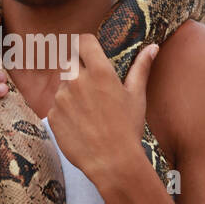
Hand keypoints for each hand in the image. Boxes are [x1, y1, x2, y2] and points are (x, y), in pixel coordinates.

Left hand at [47, 35, 156, 187]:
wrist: (112, 162)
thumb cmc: (128, 128)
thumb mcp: (137, 96)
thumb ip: (141, 67)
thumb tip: (153, 47)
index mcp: (99, 71)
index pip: (83, 41)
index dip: (87, 46)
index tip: (91, 54)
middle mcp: (76, 80)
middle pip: (71, 62)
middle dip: (80, 71)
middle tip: (93, 90)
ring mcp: (61, 98)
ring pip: (63, 85)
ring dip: (72, 92)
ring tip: (89, 113)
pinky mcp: (52, 115)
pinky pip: (56, 106)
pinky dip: (65, 111)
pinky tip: (80, 125)